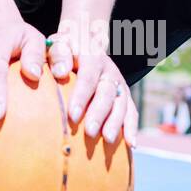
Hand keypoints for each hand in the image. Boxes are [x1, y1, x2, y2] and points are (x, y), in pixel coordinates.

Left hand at [46, 28, 137, 147]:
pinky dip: (132, 128)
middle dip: (98, 114)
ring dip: (115, 123)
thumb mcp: (59, 46)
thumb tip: (60, 72)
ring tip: (107, 140)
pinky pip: (131, 113)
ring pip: (121, 104)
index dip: (81, 96)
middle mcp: (110, 71)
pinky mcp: (124, 97)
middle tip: (89, 132)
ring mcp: (119, 85)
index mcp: (93, 57)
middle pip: (106, 94)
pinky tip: (131, 145)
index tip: (72, 115)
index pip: (88, 78)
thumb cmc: (64, 52)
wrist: (84, 46)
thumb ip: (58, 55)